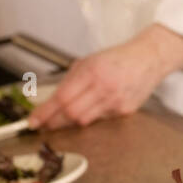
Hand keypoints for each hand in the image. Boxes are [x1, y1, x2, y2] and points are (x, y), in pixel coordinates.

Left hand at [29, 24, 182, 130]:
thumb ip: (70, 81)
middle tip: (43, 124)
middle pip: (72, 114)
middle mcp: (105, 87)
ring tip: (63, 118)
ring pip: (85, 121)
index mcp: (92, 70)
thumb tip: (50, 102)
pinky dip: (91, 116)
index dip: (45, 112)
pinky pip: (100, 120)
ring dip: (70, 122)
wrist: (149, 58)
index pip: (62, 97)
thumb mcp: (89, 61)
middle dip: (54, 122)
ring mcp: (117, 101)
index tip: (33, 121)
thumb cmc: (117, 59)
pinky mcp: (126, 111)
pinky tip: (93, 107)